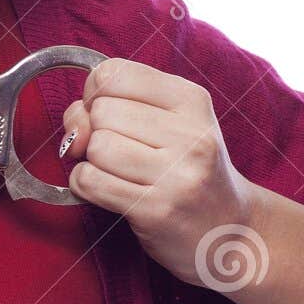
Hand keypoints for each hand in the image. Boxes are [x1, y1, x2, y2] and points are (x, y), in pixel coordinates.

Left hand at [58, 57, 257, 285]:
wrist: (228, 230)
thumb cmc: (186, 170)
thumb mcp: (167, 122)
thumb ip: (111, 105)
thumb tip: (75, 124)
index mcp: (192, 100)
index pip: (114, 73)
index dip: (95, 94)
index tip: (111, 115)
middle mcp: (190, 134)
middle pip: (101, 112)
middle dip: (96, 132)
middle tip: (119, 152)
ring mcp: (177, 174)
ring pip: (96, 146)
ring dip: (92, 162)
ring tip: (120, 174)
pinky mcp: (157, 210)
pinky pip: (90, 182)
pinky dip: (85, 186)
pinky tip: (109, 192)